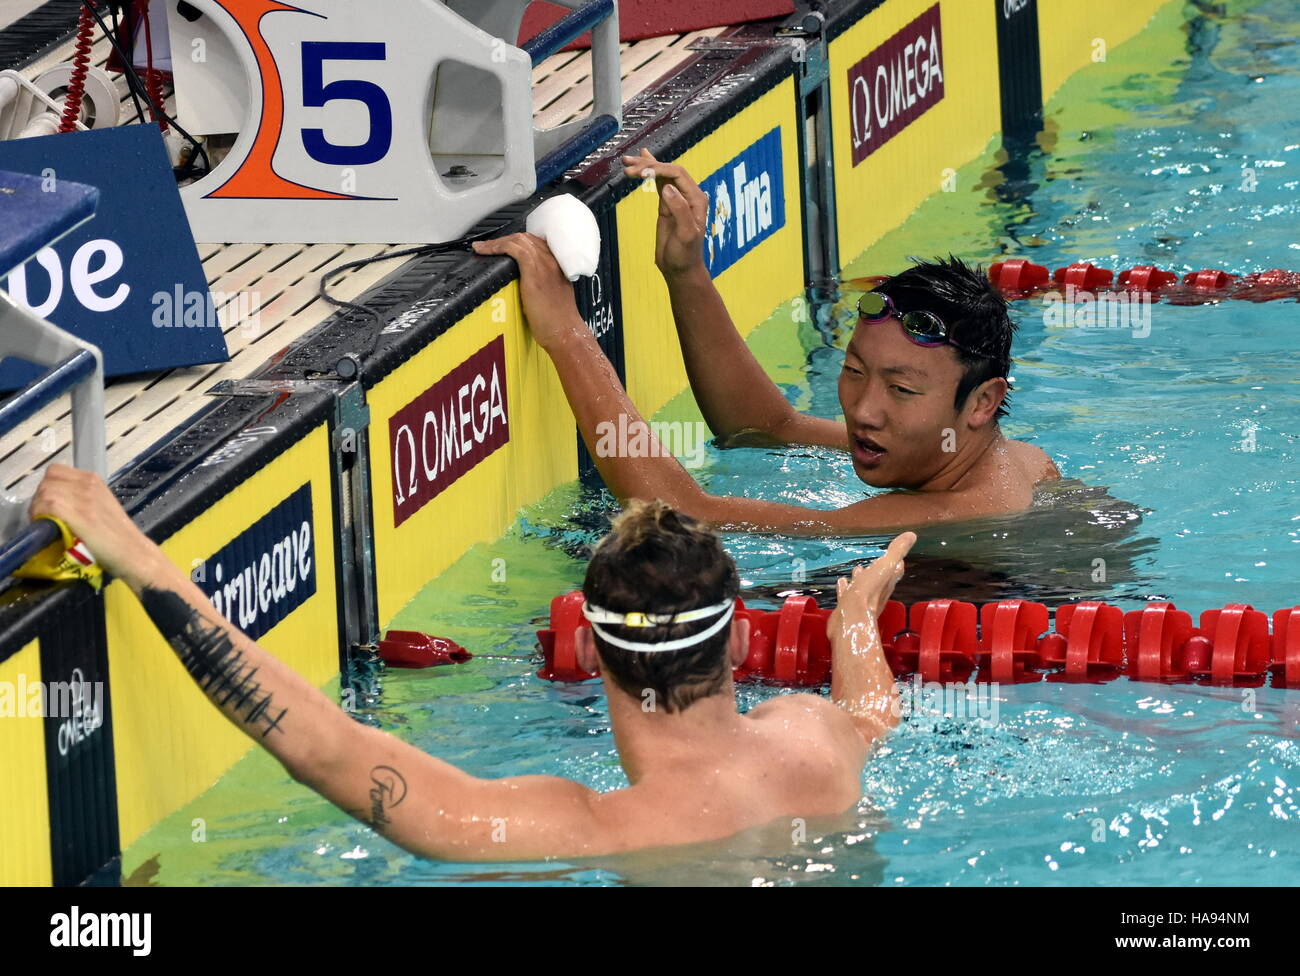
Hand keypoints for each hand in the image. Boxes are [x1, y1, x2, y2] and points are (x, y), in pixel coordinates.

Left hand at [28, 464, 156, 585]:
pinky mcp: (79, 513)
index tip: (49, 502)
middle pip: (47, 480)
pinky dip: (41, 514)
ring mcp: (84, 498)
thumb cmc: (117, 534)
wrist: (132, 551)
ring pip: (45, 491)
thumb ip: (81, 498)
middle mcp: (88, 484)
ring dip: (38, 507)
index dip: (48, 486)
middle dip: (40, 497)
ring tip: (45, 522)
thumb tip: (55, 500)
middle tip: (44, 515)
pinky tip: (48, 526)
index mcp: (94, 480)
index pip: (56, 471)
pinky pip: (48, 505)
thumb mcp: (101, 506)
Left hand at [470, 232, 583, 349]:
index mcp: (558, 264)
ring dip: (496, 242)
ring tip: (482, 248)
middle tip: (489, 246)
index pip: (535, 243)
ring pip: (518, 241)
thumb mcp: (552, 296)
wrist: (565, 332)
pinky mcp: (535, 272)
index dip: (516, 241)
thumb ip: (541, 284)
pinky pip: (514, 249)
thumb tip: (522, 283)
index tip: (503, 246)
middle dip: (504, 239)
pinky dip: (497, 246)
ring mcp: (545, 264)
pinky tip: (485, 251)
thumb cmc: (558, 321)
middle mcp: (552, 260)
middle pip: (525, 239)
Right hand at [620, 148, 708, 277]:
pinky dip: (649, 174)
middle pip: (669, 171)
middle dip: (649, 166)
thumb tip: (667, 187)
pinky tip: (642, 166)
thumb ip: (679, 209)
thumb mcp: (685, 234)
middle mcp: (688, 195)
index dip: (659, 169)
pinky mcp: (667, 205)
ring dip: (646, 167)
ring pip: (662, 175)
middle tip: (628, 166)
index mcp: (696, 199)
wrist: (680, 269)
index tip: (641, 172)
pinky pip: (659, 184)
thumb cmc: (685, 255)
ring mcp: (677, 198)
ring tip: (627, 162)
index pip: (677, 174)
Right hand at [827, 532, 915, 640]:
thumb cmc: (868, 591)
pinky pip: (847, 594)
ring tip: (855, 570)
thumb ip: (896, 551)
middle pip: (878, 580)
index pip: (894, 572)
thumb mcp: (885, 566)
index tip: (897, 558)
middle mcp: (877, 593)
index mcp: (886, 582)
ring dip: (860, 578)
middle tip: (872, 563)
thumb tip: (911, 535)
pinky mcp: (847, 607)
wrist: (851, 618)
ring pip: (862, 586)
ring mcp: (861, 601)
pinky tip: (841, 583)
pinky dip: (845, 588)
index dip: (896, 564)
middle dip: (876, 571)